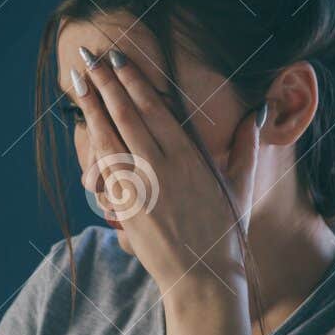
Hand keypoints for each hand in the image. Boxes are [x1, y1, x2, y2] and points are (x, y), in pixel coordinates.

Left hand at [75, 46, 264, 298]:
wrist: (204, 278)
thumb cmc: (224, 234)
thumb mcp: (242, 186)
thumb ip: (248, 146)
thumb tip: (258, 112)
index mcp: (190, 157)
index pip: (155, 108)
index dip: (134, 81)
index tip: (119, 59)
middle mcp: (163, 167)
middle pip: (127, 115)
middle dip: (105, 82)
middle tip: (88, 55)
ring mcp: (142, 188)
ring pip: (110, 137)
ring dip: (92, 106)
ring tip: (77, 79)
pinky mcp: (127, 209)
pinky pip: (105, 169)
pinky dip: (93, 143)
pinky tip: (85, 125)